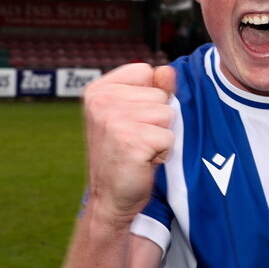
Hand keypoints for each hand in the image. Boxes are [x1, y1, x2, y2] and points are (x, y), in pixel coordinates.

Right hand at [83, 64, 175, 227]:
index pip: (147, 71)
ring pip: (168, 115)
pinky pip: (169, 137)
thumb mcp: (136, 114)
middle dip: (158, 120)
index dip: (150, 97)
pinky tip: (144, 161)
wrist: (111, 197)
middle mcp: (101, 101)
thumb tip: (168, 70)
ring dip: (161, 135)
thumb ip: (153, 88)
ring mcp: (113, 121)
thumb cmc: (125, 152)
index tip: (134, 119)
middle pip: (161, 95)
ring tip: (141, 149)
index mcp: (99, 89)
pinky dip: (163, 152)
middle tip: (138, 139)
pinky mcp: (130, 141)